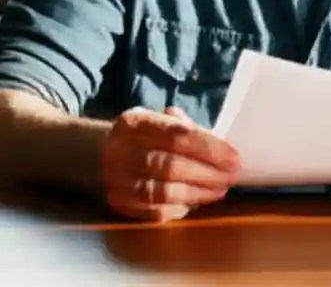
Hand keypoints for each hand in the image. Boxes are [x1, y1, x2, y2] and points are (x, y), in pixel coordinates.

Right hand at [100, 105, 241, 221]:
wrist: (96, 155)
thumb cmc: (141, 136)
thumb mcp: (156, 119)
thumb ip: (185, 127)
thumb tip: (217, 143)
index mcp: (134, 124)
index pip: (177, 136)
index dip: (210, 148)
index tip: (234, 156)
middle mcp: (121, 151)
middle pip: (172, 166)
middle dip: (209, 173)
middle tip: (232, 175)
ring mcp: (117, 180)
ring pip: (165, 192)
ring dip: (199, 193)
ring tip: (220, 189)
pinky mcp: (119, 204)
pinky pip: (156, 212)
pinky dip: (181, 208)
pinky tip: (198, 201)